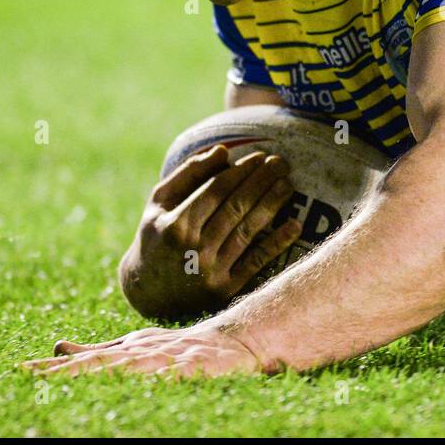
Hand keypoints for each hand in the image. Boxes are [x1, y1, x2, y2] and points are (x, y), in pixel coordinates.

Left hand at [22, 322, 265, 378]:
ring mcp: (166, 360)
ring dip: (97, 374)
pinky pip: (167, 375)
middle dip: (65, 372)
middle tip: (30, 377)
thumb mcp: (136, 347)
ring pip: (126, 368)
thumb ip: (98, 349)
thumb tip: (57, 347)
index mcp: (126, 348)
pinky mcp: (191, 369)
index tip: (19, 372)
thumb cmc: (181, 347)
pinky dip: (149, 377)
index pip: (84, 359)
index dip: (53, 367)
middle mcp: (142, 352)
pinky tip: (134, 382)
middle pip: (98, 363)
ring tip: (67, 382)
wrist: (235, 341)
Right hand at [119, 145, 301, 318]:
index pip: (215, 190)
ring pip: (247, 230)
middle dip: (261, 181)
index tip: (260, 157)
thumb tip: (222, 151)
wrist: (150, 293)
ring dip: (272, 204)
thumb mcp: (160, 204)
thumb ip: (188, 175)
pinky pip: (256, 262)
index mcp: (174, 225)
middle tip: (280, 164)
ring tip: (287, 184)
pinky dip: (276, 243)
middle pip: (235, 207)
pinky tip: (294, 225)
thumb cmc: (158, 237)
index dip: (241, 171)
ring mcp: (210, 271)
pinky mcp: (225, 290)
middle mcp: (192, 249)